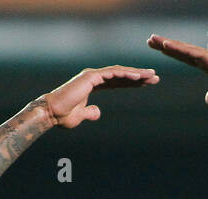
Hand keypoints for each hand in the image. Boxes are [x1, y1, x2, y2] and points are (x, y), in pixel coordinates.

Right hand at [41, 66, 157, 128]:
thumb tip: (98, 112)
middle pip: (121, 75)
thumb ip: (91, 113)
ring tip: (151, 76)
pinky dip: (126, 74)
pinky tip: (138, 77)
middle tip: (155, 77)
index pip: (117, 82)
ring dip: (136, 74)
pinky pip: (112, 74)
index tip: (147, 84)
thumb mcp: (81, 116)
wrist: (52, 113)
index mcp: (93, 85)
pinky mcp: (90, 77)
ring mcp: (92, 75)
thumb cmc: (64, 116)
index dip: (132, 83)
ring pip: (119, 72)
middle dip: (139, 76)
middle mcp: (94, 77)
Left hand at [148, 34, 207, 111]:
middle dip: (166, 45)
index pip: (187, 58)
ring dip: (168, 44)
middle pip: (183, 50)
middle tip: (150, 40)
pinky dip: (177, 48)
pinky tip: (164, 45)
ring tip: (152, 39)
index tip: (159, 50)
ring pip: (185, 49)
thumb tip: (207, 97)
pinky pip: (190, 53)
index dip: (173, 53)